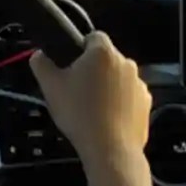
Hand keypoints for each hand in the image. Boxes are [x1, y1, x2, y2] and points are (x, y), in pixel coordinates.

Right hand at [30, 32, 150, 167]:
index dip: (81, 48)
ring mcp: (140, 83)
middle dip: (95, 69)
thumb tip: (38, 54)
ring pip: (120, 78)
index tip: (71, 65)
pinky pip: (130, 96)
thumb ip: (42, 65)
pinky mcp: (147, 103)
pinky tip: (109, 119)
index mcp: (103, 52)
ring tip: (94, 108)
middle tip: (78, 89)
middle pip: (107, 58)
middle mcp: (126, 62)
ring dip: (109, 86)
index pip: (93, 36)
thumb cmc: (79, 113)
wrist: (111, 149)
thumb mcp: (51, 88)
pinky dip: (122, 102)